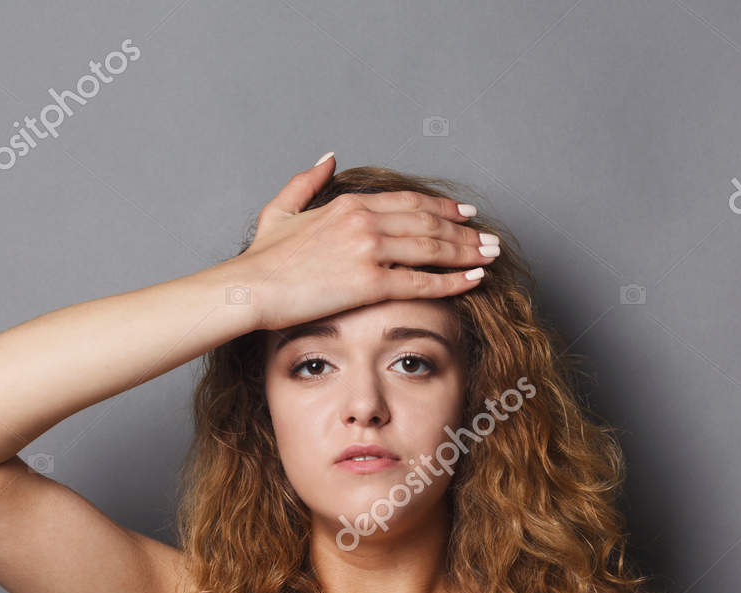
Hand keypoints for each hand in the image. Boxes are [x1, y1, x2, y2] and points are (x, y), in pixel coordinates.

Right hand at [228, 153, 495, 330]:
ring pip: (432, 249)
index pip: (409, 202)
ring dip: (466, 253)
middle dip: (464, 231)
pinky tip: (473, 280)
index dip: (442, 209)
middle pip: (429, 223)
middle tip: (489, 238)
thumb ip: (306, 180)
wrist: (250, 288)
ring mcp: (369, 251)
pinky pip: (422, 281)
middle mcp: (365, 222)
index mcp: (349, 204)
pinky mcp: (370, 283)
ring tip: (490, 257)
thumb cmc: (262, 259)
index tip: (464, 214)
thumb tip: (327, 156)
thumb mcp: (281, 210)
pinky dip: (452, 280)